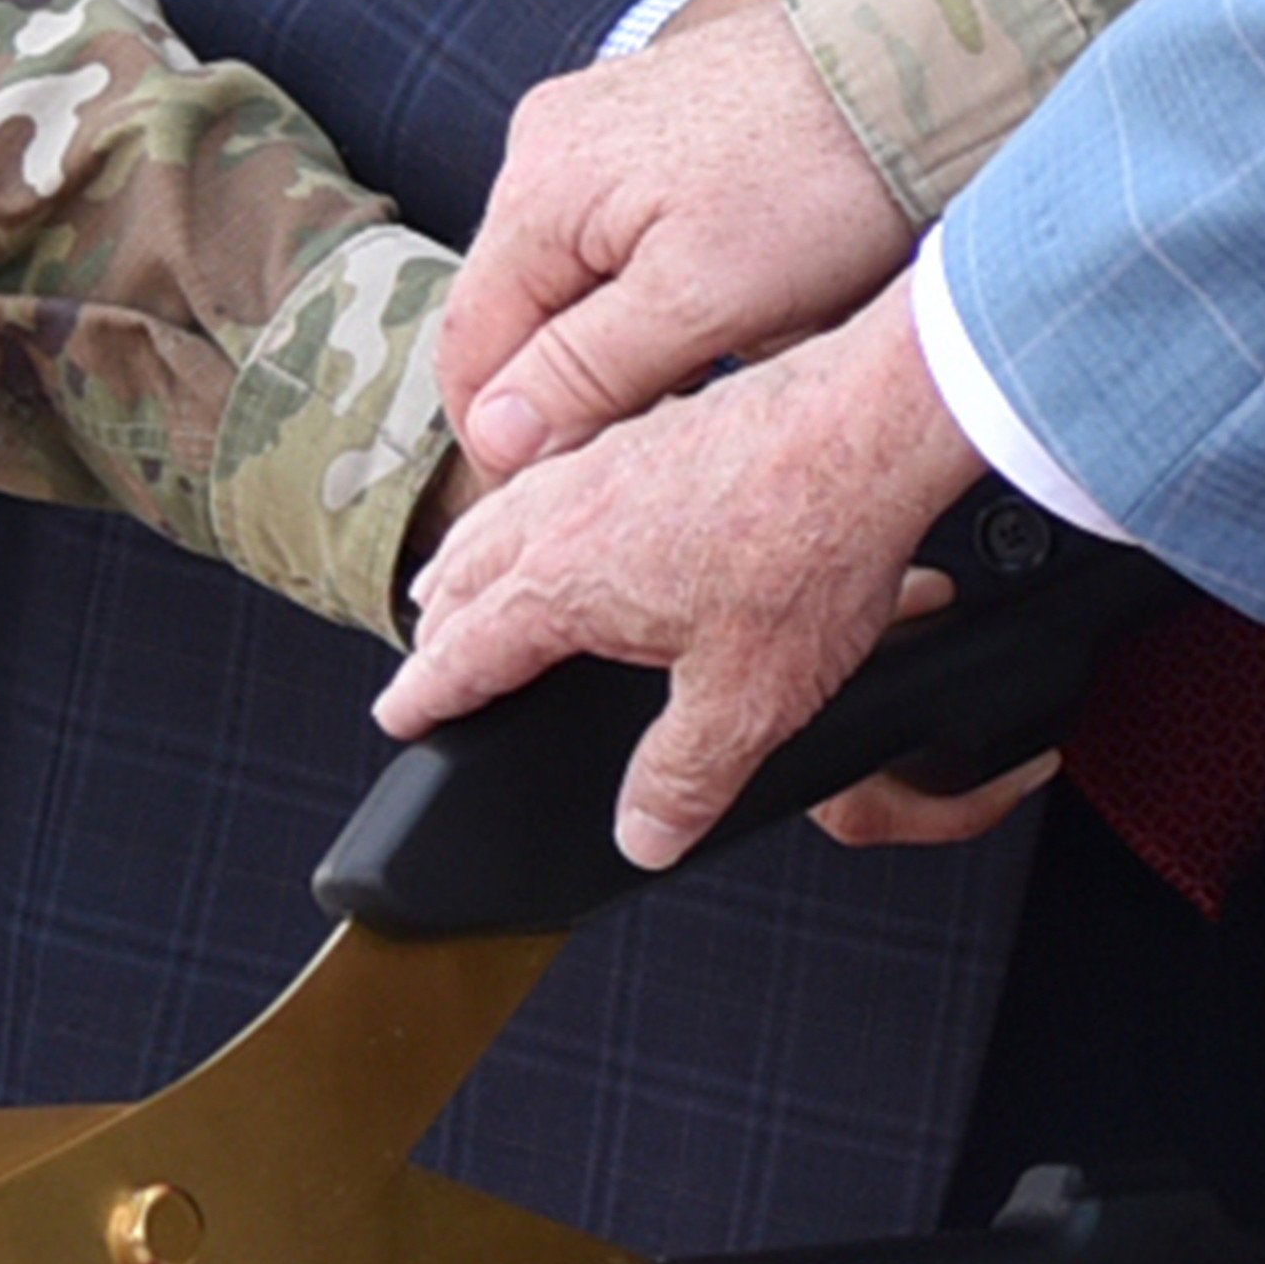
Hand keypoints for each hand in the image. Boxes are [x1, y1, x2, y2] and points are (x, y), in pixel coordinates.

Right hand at [374, 311, 997, 866]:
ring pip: (509, 513)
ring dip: (478, 554)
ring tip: (468, 577)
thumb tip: (643, 836)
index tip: (395, 717)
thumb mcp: (746, 700)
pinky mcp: (659, 428)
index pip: (464, 653)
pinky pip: (565, 473)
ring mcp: (610, 459)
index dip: (425, 695)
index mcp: (560, 582)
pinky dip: (540, 504)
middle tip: (423, 657)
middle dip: (438, 622)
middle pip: (467, 572)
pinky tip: (576, 508)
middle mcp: (565, 510)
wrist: (868, 429)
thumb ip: (684, 777)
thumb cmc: (807, 547)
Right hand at [438, 0, 925, 478]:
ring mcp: (595, 127)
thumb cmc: (823, 178)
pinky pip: (620, 235)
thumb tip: (494, 436)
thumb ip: (587, 371)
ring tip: (712, 365)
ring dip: (622, 341)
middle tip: (660, 439)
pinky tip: (731, 304)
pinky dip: (657, 287)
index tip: (568, 500)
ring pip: (573, 280)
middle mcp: (544, 146)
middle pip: (518, 315)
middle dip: (576, 389)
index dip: (512, 442)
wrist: (916, 68)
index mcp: (536, 193)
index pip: (471, 355)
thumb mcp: (702, 302)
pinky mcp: (651, 122)